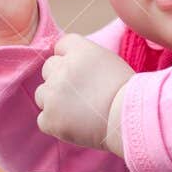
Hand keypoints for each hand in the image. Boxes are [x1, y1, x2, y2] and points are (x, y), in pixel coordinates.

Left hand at [33, 34, 134, 153]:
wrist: (129, 121)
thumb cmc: (128, 93)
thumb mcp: (110, 62)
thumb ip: (85, 58)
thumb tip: (69, 62)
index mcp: (79, 50)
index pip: (60, 46)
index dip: (69, 59)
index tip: (80, 72)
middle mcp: (62, 68)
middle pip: (48, 68)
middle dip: (59, 79)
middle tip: (79, 94)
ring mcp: (53, 94)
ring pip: (42, 94)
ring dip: (55, 102)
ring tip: (78, 111)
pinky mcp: (50, 118)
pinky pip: (44, 119)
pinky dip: (56, 124)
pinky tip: (75, 125)